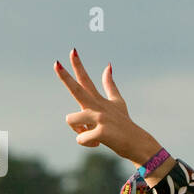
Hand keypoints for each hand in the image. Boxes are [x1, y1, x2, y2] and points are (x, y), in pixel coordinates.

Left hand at [54, 49, 158, 163]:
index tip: (72, 51)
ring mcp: (100, 119)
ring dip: (79, 130)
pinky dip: (88, 143)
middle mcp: (98, 106)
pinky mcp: (101, 132)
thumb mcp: (117, 102)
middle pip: (77, 90)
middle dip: (65, 77)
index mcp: (98, 99)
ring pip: (71, 120)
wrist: (136, 143)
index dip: (78, 65)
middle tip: (56, 64)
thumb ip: (109, 84)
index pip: (85, 80)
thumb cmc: (124, 123)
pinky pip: (80, 138)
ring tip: (92, 133)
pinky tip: (99, 142)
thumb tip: (108, 65)